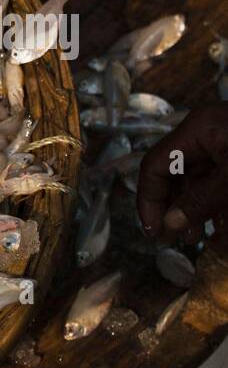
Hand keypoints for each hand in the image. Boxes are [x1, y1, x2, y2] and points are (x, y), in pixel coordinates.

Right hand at [137, 102, 227, 242]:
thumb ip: (201, 200)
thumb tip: (171, 224)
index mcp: (198, 129)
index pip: (154, 165)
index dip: (148, 200)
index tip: (154, 230)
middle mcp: (206, 132)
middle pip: (174, 173)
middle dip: (172, 208)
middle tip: (173, 238)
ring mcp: (224, 141)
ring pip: (198, 179)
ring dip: (194, 209)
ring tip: (197, 236)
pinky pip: (218, 177)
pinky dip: (215, 201)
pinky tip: (220, 225)